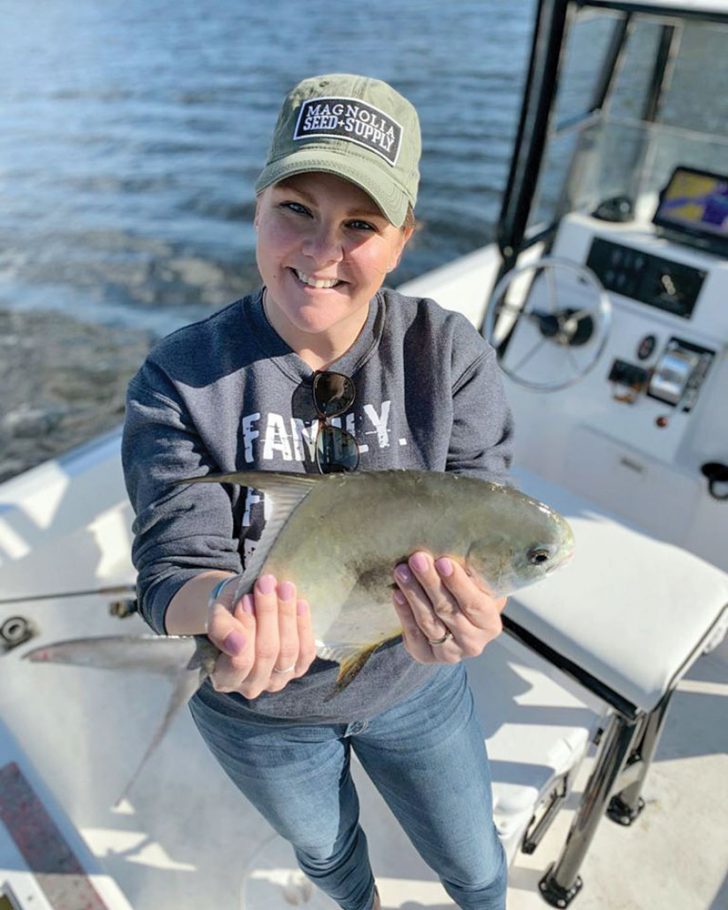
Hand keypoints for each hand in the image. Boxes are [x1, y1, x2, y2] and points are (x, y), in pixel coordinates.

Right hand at [206, 574, 315, 697]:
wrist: (243, 610)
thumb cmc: (228, 615)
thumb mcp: (217, 615)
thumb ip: (220, 629)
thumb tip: (237, 644)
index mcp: (224, 679)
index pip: (240, 660)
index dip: (246, 627)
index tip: (246, 598)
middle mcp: (251, 687)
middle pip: (267, 652)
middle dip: (268, 614)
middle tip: (267, 583)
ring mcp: (276, 681)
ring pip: (288, 651)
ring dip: (287, 615)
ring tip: (284, 587)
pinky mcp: (297, 670)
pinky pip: (306, 652)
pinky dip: (304, 626)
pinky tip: (300, 603)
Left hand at [391, 552, 504, 663]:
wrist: (456, 624)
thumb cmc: (467, 597)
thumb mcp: (478, 587)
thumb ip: (472, 575)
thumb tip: (454, 549)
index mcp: (489, 624)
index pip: (474, 603)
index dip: (458, 583)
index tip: (442, 561)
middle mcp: (473, 643)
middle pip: (447, 610)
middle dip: (430, 582)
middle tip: (417, 559)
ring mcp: (449, 653)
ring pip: (428, 621)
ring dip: (413, 593)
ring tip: (402, 571)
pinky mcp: (426, 656)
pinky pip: (413, 634)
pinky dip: (404, 613)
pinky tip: (397, 594)